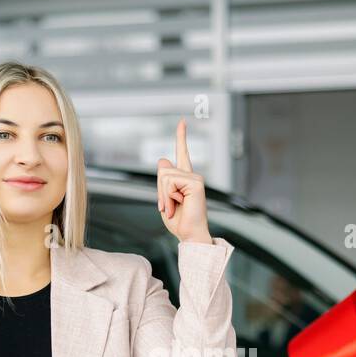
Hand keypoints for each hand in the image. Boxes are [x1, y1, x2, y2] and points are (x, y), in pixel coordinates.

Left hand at [157, 118, 210, 243]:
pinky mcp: (196, 182)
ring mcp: (195, 177)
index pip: (182, 153)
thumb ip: (163, 181)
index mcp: (185, 178)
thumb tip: (163, 161)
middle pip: (162, 169)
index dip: (181, 137)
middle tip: (168, 207)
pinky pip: (171, 182)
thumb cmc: (179, 222)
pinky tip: (180, 204)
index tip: (182, 122)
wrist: (190, 235)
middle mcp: (191, 175)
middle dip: (159, 190)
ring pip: (165, 176)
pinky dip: (169, 196)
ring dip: (164, 195)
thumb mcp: (165, 199)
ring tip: (174, 207)